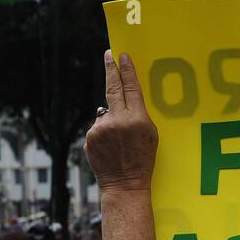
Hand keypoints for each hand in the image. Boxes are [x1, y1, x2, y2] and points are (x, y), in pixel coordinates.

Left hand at [83, 50, 158, 194]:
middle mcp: (118, 120)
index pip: (131, 87)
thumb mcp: (149, 134)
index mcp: (137, 119)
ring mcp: (101, 128)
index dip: (127, 70)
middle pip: (112, 87)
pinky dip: (103, 133)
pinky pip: (98, 127)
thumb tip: (121, 99)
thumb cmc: (142, 159)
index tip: (123, 55)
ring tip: (118, 141)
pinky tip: (110, 147)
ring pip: (105, 113)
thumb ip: (137, 114)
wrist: (124, 184)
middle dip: (111, 69)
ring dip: (111, 121)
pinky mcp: (90, 137)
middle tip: (109, 55)